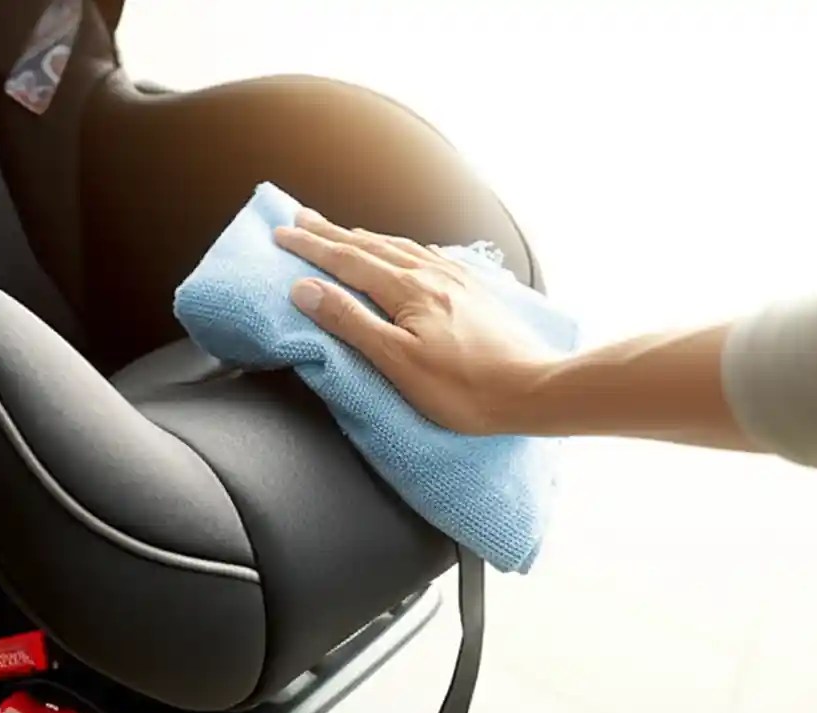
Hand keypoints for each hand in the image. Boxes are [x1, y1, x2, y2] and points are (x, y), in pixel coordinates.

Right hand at [274, 209, 558, 434]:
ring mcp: (455, 280)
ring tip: (341, 231)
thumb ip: (350, 322)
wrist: (535, 390)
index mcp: (408, 289)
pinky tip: (403, 252)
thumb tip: (306, 288)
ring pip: (399, 247)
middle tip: (300, 219)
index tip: (281, 234)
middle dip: (331, 233)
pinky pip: (426, 256)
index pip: (346, 260)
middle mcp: (431, 274)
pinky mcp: (474, 291)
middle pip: (370, 245)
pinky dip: (399, 248)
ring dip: (363, 237)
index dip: (310, 247)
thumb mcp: (396, 362)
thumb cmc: (465, 389)